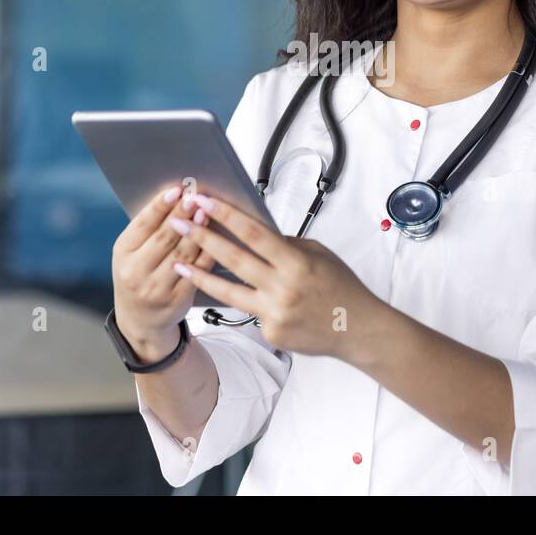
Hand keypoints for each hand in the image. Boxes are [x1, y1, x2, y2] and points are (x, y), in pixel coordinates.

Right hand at [110, 183, 216, 360]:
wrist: (140, 318)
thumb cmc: (137, 275)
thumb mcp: (131, 252)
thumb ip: (148, 229)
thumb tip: (174, 197)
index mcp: (123, 254)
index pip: (143, 224)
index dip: (160, 205)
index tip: (176, 189)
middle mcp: (137, 272)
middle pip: (164, 237)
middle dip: (182, 214)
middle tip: (195, 196)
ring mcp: (157, 287)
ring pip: (183, 253)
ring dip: (197, 230)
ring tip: (206, 211)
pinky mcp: (177, 298)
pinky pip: (197, 271)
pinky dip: (207, 251)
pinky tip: (215, 237)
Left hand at [165, 188, 383, 362]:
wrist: (357, 329)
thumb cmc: (342, 288)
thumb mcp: (319, 254)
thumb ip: (287, 245)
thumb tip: (255, 234)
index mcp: (296, 263)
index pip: (253, 233)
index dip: (226, 216)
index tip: (205, 202)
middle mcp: (282, 288)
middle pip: (233, 259)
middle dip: (203, 238)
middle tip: (180, 223)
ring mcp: (274, 313)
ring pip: (228, 291)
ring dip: (200, 274)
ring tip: (178, 262)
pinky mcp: (270, 332)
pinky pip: (249, 312)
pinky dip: (243, 300)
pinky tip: (238, 294)